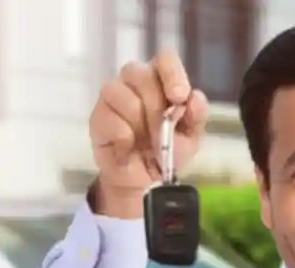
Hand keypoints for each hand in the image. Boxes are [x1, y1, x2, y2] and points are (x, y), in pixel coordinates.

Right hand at [89, 50, 209, 217]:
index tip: (179, 97)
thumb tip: (194, 97)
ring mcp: (112, 98)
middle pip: (140, 74)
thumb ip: (196, 116)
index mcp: (160, 79)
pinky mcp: (97, 118)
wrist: (143, 182)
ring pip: (121, 94)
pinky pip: (111, 121)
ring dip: (137, 123)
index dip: (171, 73)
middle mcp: (134, 81)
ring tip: (143, 141)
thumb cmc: (167, 152)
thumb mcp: (190, 137)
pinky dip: (124, 140)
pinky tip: (127, 150)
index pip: (164, 59)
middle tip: (160, 129)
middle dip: (154, 105)